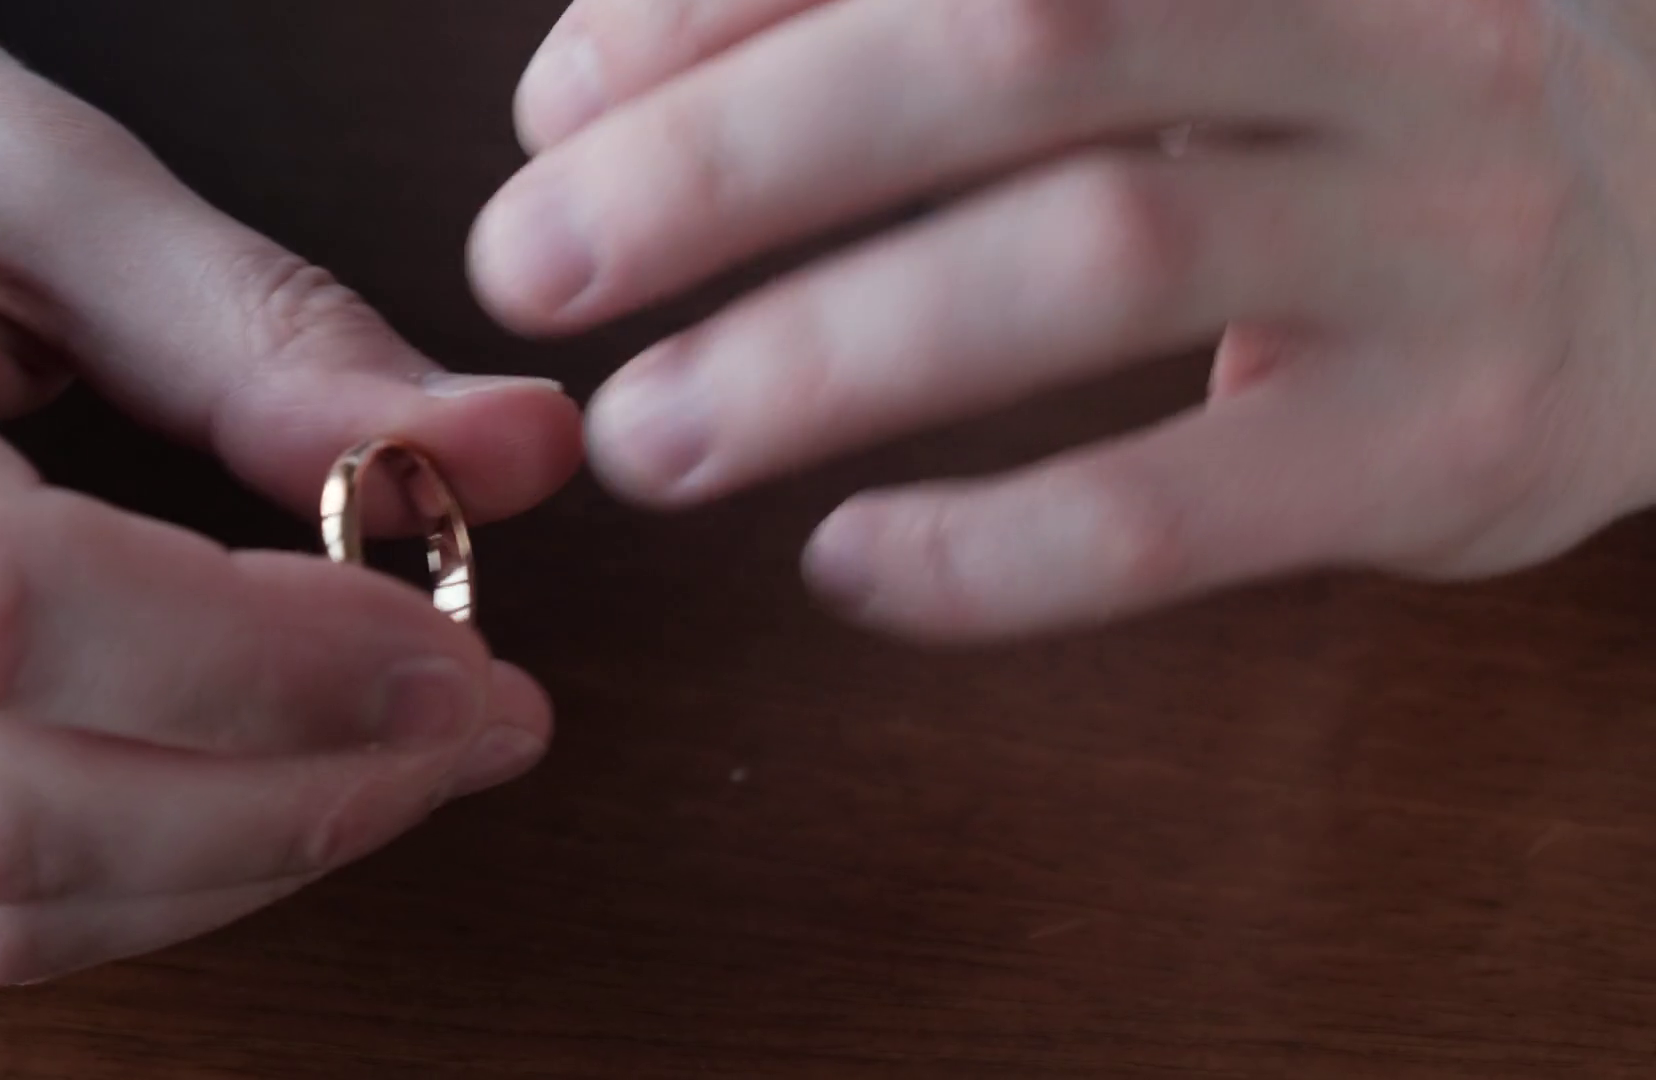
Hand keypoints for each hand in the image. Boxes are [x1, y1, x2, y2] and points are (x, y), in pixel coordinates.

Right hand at [0, 0, 580, 983]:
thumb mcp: (23, 175)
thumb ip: (267, 332)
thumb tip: (515, 449)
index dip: (262, 660)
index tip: (455, 644)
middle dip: (296, 791)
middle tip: (483, 716)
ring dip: (246, 855)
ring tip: (409, 754)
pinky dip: (158, 877)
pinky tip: (278, 782)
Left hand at [475, 0, 1655, 641]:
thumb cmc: (1346, 110)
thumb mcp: (1182, 8)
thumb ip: (939, 15)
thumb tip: (603, 78)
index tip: (556, 108)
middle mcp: (1385, 17)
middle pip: (1016, 40)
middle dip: (733, 160)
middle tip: (532, 264)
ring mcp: (1442, 229)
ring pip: (1098, 256)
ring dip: (827, 353)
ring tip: (645, 438)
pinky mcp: (1458, 440)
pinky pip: (1186, 501)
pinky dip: (989, 548)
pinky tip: (846, 569)